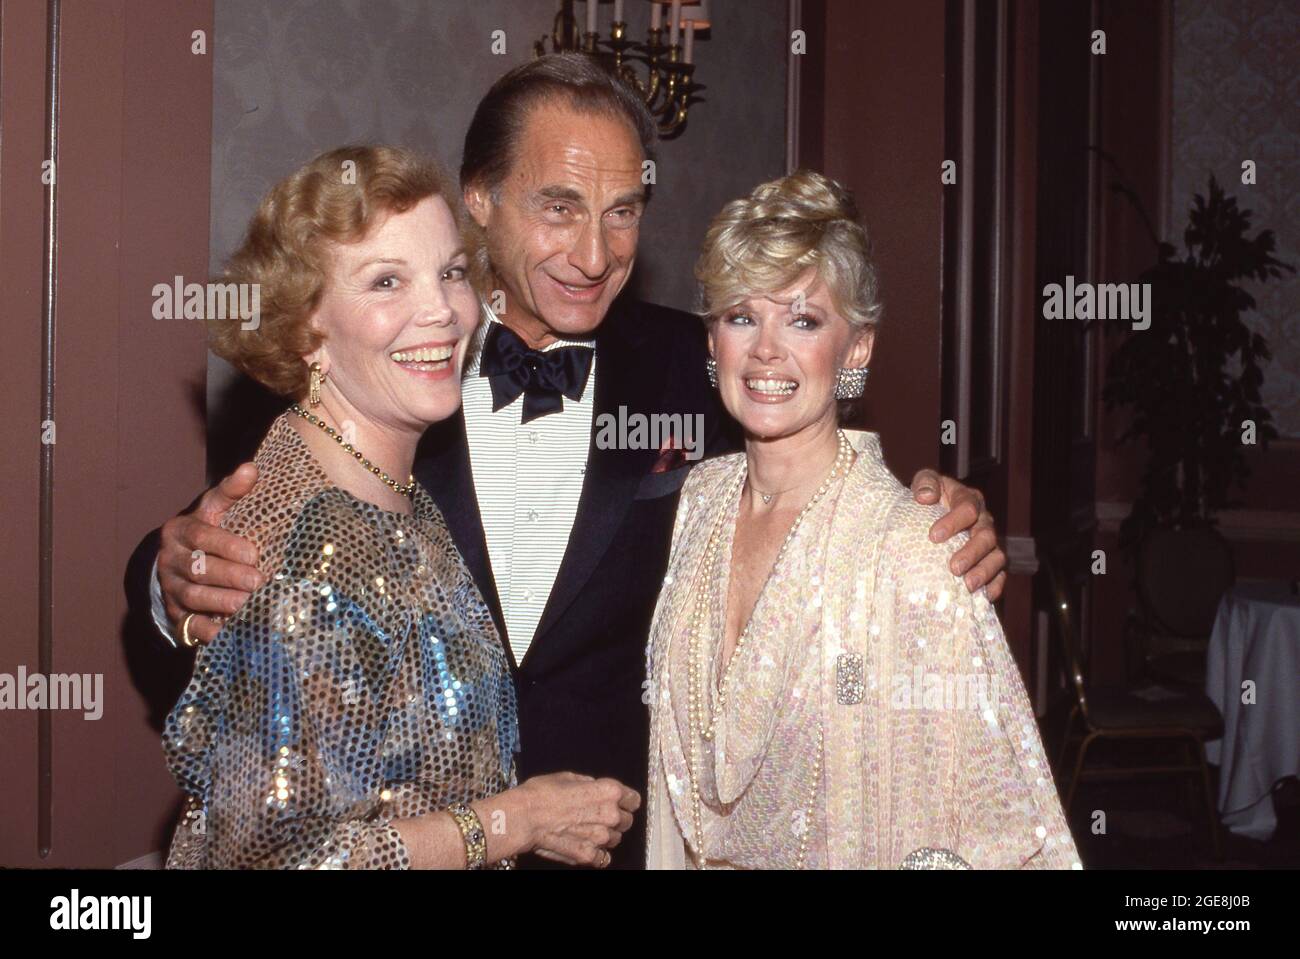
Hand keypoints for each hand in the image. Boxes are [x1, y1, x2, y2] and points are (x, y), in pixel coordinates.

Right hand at [158, 463, 263, 644]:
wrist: (176, 563)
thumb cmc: (207, 532)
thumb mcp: (215, 509)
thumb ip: (232, 491)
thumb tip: (251, 468)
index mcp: (181, 530)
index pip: (201, 536)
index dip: (226, 545)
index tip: (253, 554)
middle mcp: (171, 560)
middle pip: (198, 569)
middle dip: (229, 577)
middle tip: (259, 582)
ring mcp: (171, 588)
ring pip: (193, 597)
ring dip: (221, 603)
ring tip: (248, 605)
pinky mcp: (176, 615)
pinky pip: (189, 625)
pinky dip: (208, 631)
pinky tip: (229, 632)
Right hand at [514, 772, 639, 867]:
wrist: (523, 817)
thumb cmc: (541, 794)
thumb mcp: (567, 777)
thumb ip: (588, 784)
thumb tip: (594, 787)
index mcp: (609, 791)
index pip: (634, 800)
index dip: (626, 801)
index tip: (620, 803)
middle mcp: (610, 814)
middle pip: (626, 821)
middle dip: (616, 819)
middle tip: (598, 817)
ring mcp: (600, 837)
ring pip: (615, 839)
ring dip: (605, 836)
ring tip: (586, 831)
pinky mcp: (588, 855)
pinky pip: (603, 858)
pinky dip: (597, 854)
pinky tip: (586, 846)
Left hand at [910, 469, 1005, 599]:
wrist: (927, 515)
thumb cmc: (925, 498)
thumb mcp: (924, 483)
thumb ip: (924, 483)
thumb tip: (924, 497)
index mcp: (968, 499)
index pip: (967, 508)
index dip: (953, 522)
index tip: (934, 537)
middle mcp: (983, 520)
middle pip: (986, 535)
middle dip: (971, 552)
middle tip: (953, 568)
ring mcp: (989, 542)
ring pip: (997, 556)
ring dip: (984, 571)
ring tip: (968, 585)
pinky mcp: (990, 561)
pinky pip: (1000, 574)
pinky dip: (995, 586)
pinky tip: (984, 597)